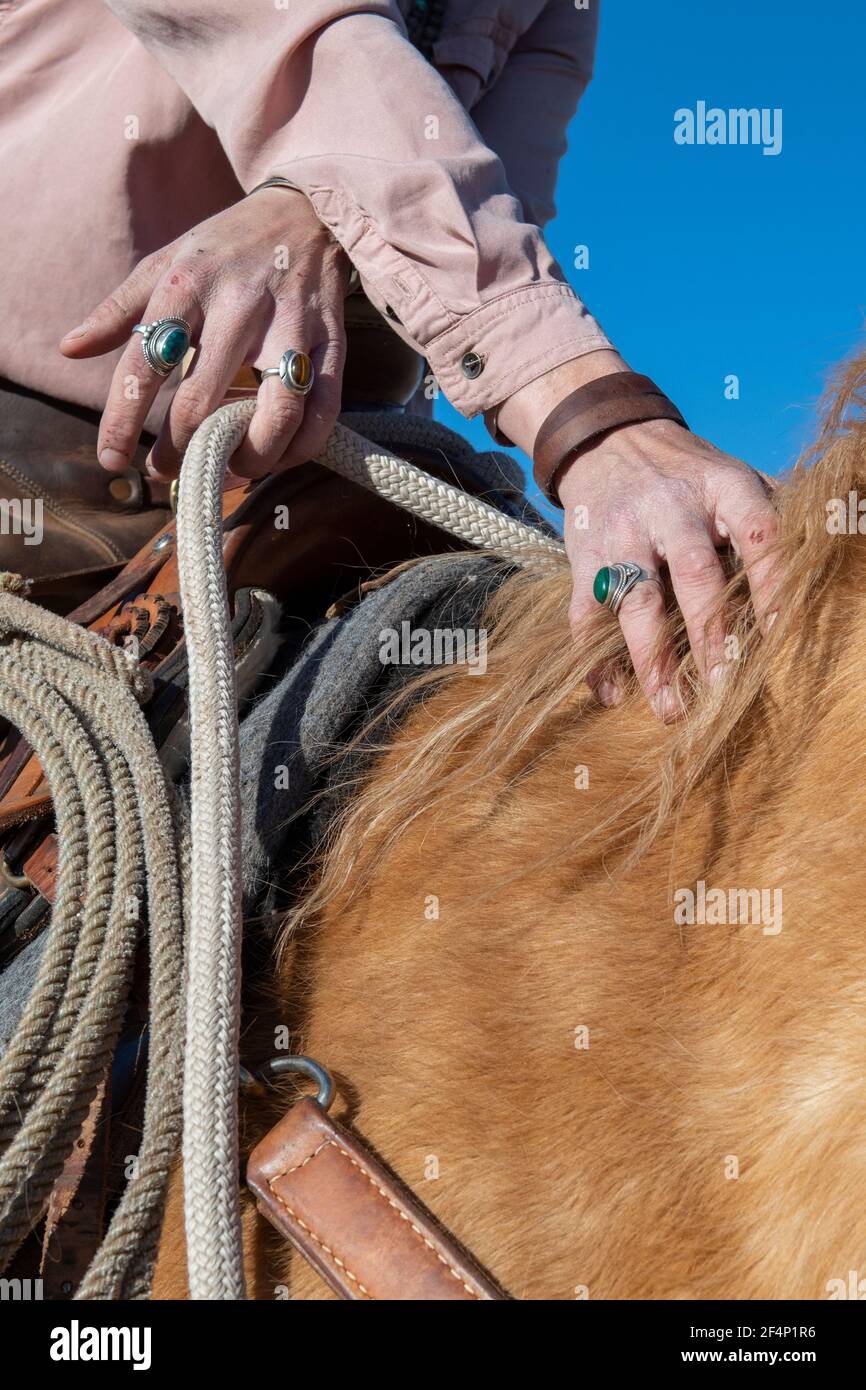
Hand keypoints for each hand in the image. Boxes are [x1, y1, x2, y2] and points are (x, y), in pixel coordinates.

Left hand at [59, 187, 349, 479]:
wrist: (306, 208)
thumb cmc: (226, 246)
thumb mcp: (166, 263)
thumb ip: (117, 311)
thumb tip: (69, 349)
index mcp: (186, 285)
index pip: (145, 363)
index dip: (122, 420)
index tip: (110, 460)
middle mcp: (238, 305)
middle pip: (203, 401)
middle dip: (181, 451)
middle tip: (169, 469)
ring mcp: (290, 325)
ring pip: (275, 414)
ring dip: (249, 458)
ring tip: (230, 469)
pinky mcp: (332, 341)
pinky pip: (322, 411)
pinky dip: (299, 447)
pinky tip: (277, 456)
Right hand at [497, 353, 779, 720]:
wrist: (608, 439)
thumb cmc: (686, 474)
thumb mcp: (730, 476)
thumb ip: (765, 518)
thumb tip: (816, 572)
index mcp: (722, 485)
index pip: (759, 533)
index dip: (773, 584)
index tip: (781, 634)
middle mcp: (672, 507)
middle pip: (696, 575)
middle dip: (711, 636)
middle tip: (724, 688)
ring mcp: (624, 533)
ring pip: (638, 600)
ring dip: (653, 659)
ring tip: (671, 707)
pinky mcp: (586, 555)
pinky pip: (586, 613)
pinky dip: (596, 657)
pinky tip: (612, 693)